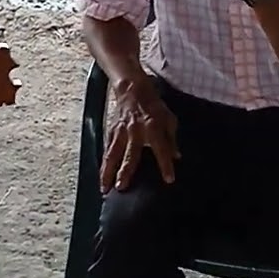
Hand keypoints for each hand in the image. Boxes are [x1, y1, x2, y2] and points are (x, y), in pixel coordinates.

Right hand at [100, 78, 178, 192]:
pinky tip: (102, 176)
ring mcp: (121, 132)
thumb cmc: (153, 105)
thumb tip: (176, 156)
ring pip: (113, 154)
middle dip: (125, 171)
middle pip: (130, 154)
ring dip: (108, 172)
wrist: (132, 89)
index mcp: (153, 127)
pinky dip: (104, 163)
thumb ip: (172, 138)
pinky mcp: (111, 131)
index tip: (168, 180)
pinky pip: (107, 149)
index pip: (161, 149)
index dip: (165, 165)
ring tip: (105, 188)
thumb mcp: (169, 118)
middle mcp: (135, 131)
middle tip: (122, 187)